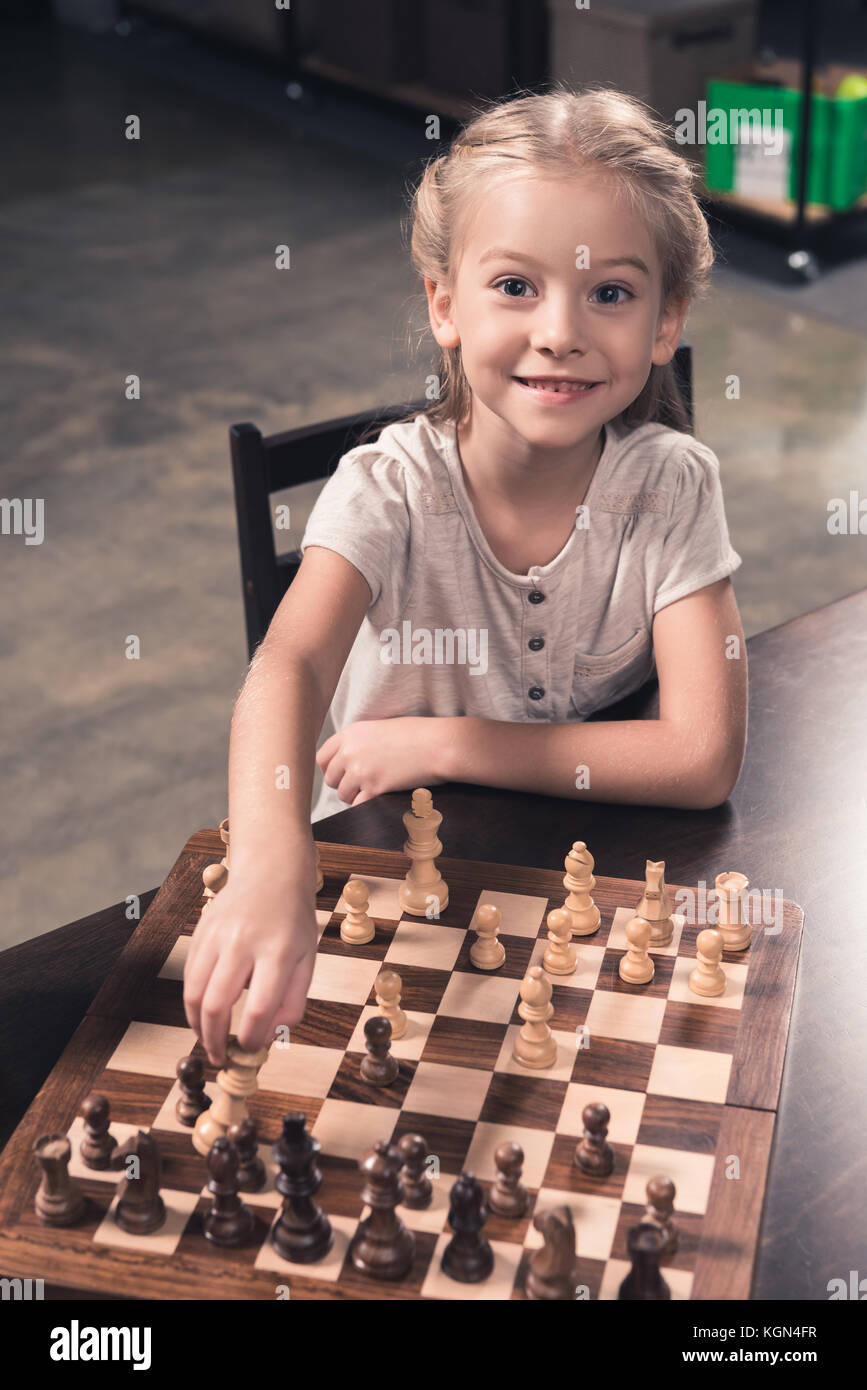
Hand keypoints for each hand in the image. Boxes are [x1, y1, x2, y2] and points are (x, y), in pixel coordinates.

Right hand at [183, 869, 317, 1066]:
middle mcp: (243, 942)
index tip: (249, 1049)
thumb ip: (292, 1003)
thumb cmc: (292, 922)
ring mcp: (217, 935)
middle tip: (219, 1058)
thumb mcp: (307, 960)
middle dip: (214, 1040)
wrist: (271, 872)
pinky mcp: (200, 932)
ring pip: (194, 993)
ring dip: (197, 1025)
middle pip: (217, 1004)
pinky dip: (193, 1001)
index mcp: (278, 951)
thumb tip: (266, 1039)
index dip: (250, 1038)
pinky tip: (204, 1012)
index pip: (257, 1008)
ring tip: (208, 1040)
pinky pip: (189, 976)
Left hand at [316, 716, 449, 806]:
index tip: (338, 775)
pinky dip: (365, 807)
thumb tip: (347, 761)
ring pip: (343, 795)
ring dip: (355, 797)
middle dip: (342, 785)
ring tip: (372, 792)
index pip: (322, 757)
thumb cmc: (417, 735)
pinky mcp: (374, 788)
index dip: (329, 769)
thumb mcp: (381, 729)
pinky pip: (357, 806)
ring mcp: (361, 771)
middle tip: (358, 786)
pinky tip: (378, 801)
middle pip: (330, 779)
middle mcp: (350, 751)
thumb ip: (360, 742)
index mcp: (351, 733)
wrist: (438, 745)